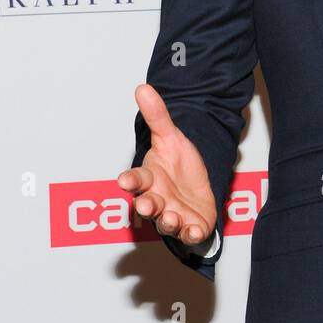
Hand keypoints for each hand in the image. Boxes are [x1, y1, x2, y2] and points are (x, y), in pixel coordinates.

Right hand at [117, 83, 216, 246]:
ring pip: (166, 222)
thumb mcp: (171, 138)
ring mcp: (172, 215)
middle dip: (146, 206)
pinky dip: (191, 234)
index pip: (136, 179)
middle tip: (146, 205)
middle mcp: (157, 200)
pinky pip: (189, 234)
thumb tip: (143, 88)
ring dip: (168, 221)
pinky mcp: (190, 227)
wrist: (198, 188)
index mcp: (149, 178)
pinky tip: (195, 230)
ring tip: (172, 217)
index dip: (130, 180)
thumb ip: (157, 116)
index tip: (123, 180)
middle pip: (147, 205)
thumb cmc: (178, 166)